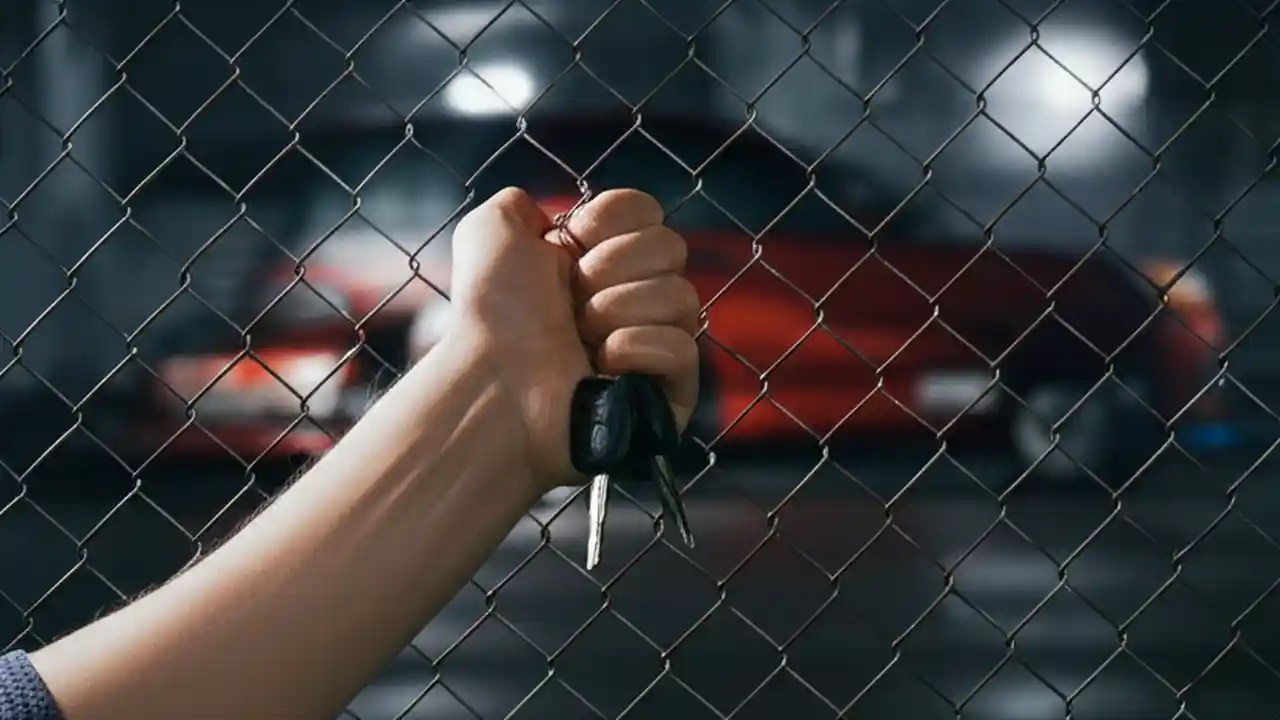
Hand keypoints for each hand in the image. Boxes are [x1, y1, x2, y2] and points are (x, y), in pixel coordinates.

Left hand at [446, 187, 699, 489]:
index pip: (646, 211)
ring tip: (583, 337)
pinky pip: (681, 347)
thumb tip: (549, 216)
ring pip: (680, 295)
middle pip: (670, 246)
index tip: (573, 243)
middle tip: (574, 298)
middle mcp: (630, 296)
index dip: (610, 221)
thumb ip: (518, 206)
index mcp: (596, 259)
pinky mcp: (669, 391)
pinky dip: (636, 349)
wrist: (497, 380)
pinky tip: (602, 366)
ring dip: (619, 309)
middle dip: (614, 266)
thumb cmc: (493, 314)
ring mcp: (654, 344)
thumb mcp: (490, 234)